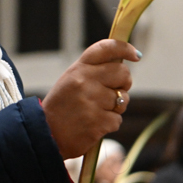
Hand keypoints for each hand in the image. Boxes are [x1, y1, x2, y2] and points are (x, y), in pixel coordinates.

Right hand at [41, 40, 138, 158]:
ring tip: (95, 111)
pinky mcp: (98, 122)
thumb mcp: (70, 81)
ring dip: (115, 107)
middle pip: (123, 74)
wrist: (46, 133)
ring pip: (123, 99)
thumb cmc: (61, 107)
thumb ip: (92, 72)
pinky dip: (109, 124)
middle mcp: (85, 81)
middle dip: (124, 84)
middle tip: (113, 92)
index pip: (105, 49)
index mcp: (78, 69)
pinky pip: (117, 119)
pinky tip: (93, 125)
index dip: (124, 48)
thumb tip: (122, 68)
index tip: (135, 55)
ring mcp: (92, 101)